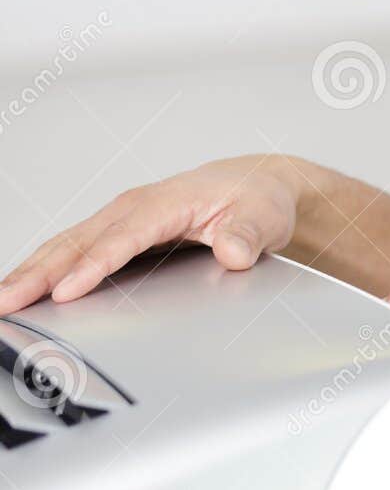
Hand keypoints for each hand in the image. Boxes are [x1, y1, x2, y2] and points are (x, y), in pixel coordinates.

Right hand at [0, 154, 306, 314]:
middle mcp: (135, 208)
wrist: (257, 186)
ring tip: (2, 302)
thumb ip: (248, 234)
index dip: (94, 266)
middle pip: (78, 242)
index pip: (122, 238)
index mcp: (166, 203)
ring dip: (31, 273)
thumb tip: (234, 251)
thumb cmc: (257, 199)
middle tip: (6, 303)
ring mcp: (122, 219)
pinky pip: (74, 250)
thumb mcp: (263, 215)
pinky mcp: (119, 232)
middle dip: (39, 273)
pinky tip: (26, 292)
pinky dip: (45, 270)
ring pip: (66, 246)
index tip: (67, 292)